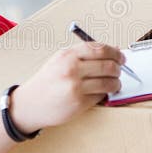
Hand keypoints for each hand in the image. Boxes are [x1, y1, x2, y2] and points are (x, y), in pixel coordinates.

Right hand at [10, 41, 124, 132]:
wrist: (31, 104)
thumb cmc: (47, 81)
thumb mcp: (60, 60)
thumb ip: (82, 55)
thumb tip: (110, 52)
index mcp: (67, 55)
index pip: (99, 49)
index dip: (114, 52)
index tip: (120, 56)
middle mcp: (71, 69)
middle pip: (108, 65)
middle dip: (118, 68)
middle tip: (119, 70)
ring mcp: (75, 87)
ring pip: (109, 82)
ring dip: (116, 83)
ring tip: (115, 84)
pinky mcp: (79, 103)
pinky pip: (101, 96)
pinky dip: (105, 94)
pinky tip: (101, 93)